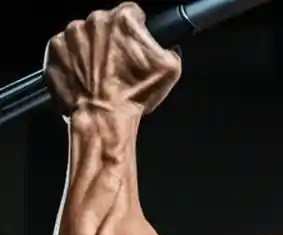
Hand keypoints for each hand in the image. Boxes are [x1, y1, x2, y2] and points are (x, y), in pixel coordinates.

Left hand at [43, 2, 180, 115]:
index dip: (136, 28)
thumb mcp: (170, 70)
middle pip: (105, 22)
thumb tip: (165, 48)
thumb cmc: (134, 94)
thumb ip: (169, 49)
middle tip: (119, 64)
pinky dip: (74, 59)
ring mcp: (70, 34)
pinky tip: (86, 76)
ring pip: (84, 34)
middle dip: (112, 39)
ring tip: (102, 73)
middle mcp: (93, 21)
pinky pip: (65, 48)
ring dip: (92, 48)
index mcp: (122, 20)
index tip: (135, 43)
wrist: (102, 116)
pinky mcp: (54, 49)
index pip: (132, 12)